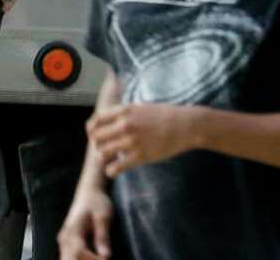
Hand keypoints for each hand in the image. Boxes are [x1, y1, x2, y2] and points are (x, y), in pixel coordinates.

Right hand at [57, 184, 114, 258]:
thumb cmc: (97, 202)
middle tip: (103, 259)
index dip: (93, 259)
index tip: (107, 259)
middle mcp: (64, 237)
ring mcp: (63, 241)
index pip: (79, 252)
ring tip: (97, 258)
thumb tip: (106, 256)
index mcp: (73, 230)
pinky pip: (68, 257)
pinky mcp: (66, 242)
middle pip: (70, 259)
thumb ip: (103, 237)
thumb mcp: (104, 217)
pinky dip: (78, 259)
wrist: (89, 192)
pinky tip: (91, 258)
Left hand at [86, 102, 206, 177]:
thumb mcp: (142, 108)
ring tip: (112, 159)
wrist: (187, 125)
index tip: (97, 136)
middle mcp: (126, 124)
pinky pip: (115, 168)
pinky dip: (111, 171)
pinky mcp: (140, 156)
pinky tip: (116, 169)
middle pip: (96, 138)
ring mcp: (132, 141)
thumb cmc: (166, 116)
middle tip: (106, 149)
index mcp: (125, 110)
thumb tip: (110, 122)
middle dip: (98, 145)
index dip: (92, 131)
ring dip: (103, 158)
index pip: (96, 121)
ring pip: (102, 153)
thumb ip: (125, 114)